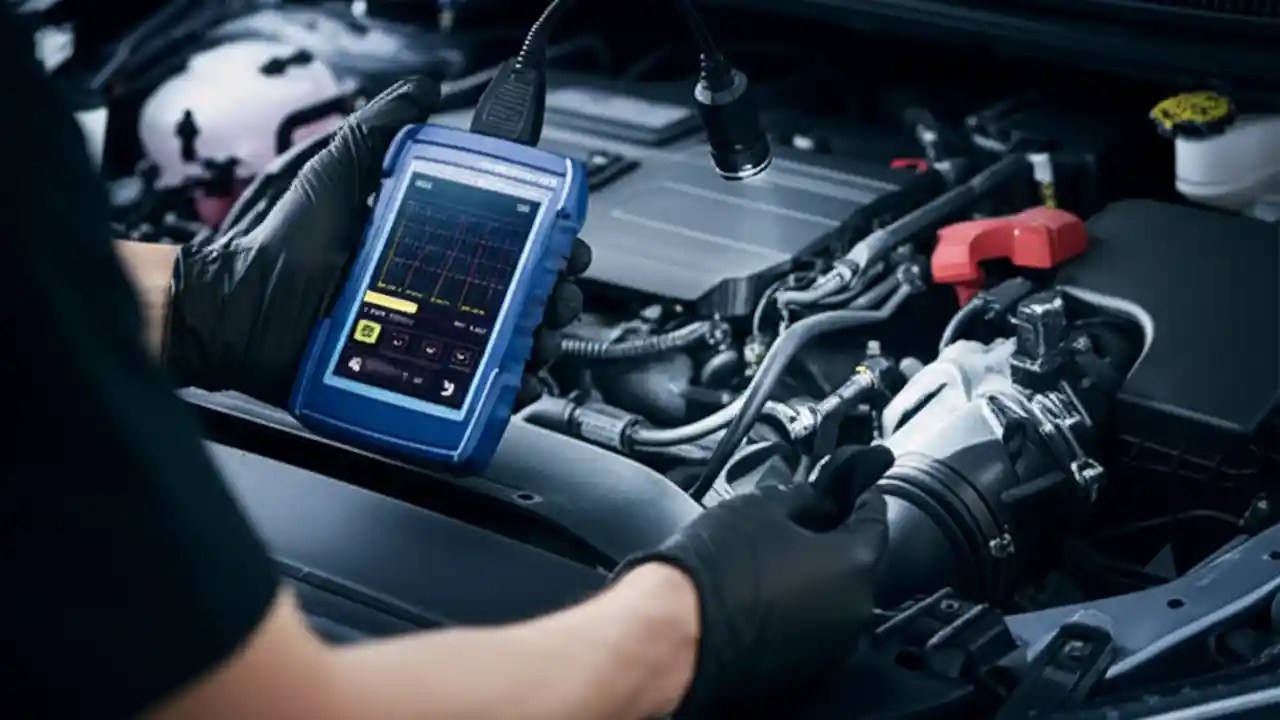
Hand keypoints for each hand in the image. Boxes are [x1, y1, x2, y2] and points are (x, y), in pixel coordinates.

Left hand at [167, 76, 590, 405]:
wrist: (240, 312)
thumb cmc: (280, 244)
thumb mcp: (335, 173)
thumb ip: (378, 130)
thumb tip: (423, 90)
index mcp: (428, 242)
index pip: (507, 241)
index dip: (545, 243)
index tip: (562, 243)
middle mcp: (436, 288)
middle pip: (519, 292)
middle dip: (554, 291)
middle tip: (558, 292)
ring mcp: (430, 334)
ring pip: (506, 338)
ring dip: (540, 334)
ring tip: (543, 330)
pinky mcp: (417, 377)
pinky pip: (475, 385)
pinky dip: (508, 382)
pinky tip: (522, 372)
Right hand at [619, 445, 893, 717]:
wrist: (676, 631)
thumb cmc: (716, 570)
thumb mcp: (762, 508)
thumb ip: (805, 498)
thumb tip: (817, 497)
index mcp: (854, 565)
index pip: (875, 520)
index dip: (861, 498)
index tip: (853, 489)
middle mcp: (854, 610)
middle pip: (857, 562)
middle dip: (834, 539)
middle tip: (803, 521)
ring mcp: (831, 644)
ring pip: (835, 597)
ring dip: (816, 576)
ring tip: (774, 558)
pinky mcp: (804, 668)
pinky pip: (813, 626)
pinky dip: (799, 607)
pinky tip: (765, 593)